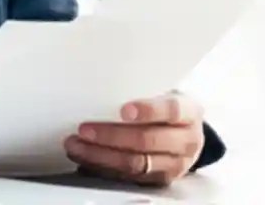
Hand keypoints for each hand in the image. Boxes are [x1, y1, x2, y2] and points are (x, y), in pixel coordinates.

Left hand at [64, 93, 205, 186]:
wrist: (183, 131)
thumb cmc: (163, 105)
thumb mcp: (162, 92)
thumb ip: (141, 89)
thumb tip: (102, 85)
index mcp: (189, 113)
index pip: (172, 111)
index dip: (149, 110)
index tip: (124, 109)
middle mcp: (186, 141)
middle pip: (148, 141)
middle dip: (112, 135)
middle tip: (84, 129)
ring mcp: (174, 165)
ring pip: (135, 163)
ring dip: (100, 155)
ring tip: (76, 145)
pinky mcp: (158, 179)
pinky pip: (127, 176)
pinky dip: (101, 166)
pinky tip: (84, 156)